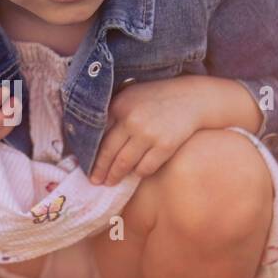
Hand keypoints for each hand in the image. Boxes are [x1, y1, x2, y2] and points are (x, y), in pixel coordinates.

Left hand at [89, 77, 207, 184]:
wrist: (192, 98)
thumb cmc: (157, 98)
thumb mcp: (131, 96)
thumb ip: (114, 113)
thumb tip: (93, 140)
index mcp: (119, 105)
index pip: (98, 135)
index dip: (90, 153)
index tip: (86, 166)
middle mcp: (131, 119)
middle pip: (108, 152)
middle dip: (100, 170)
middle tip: (95, 181)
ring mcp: (148, 133)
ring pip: (125, 163)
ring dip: (116, 175)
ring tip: (111, 181)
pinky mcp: (165, 145)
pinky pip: (145, 168)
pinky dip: (139, 173)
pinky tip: (136, 173)